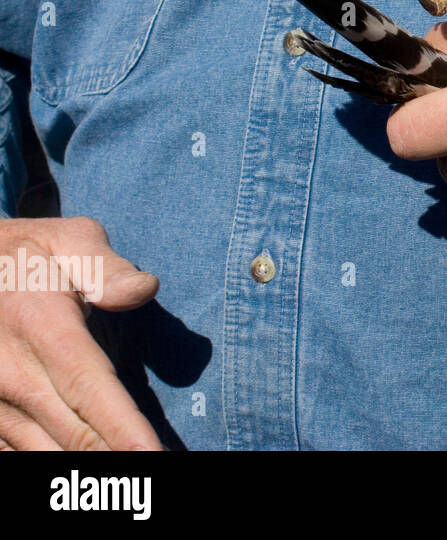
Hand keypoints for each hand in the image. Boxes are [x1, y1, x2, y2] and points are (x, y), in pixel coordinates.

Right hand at [0, 216, 162, 449]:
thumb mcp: (68, 240)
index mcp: (41, 327)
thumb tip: (142, 290)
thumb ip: (106, 266)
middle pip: (72, 432)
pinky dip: (50, 464)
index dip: (122, 429)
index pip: (89, 387)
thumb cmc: (27, 256)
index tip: (152, 457)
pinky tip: (86, 472)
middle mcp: (11, 372)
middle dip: (117, 460)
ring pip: (42, 452)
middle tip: (156, 471)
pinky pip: (15, 453)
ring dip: (85, 471)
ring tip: (131, 481)